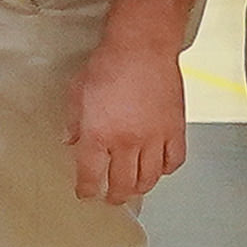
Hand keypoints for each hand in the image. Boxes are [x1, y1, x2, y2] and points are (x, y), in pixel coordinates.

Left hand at [67, 35, 189, 206]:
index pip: (91, 176)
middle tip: (111, 198)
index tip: (86, 193)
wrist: (141, 48)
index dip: (87, 190)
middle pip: (122, 185)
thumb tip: (70, 141)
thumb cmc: (108, 64)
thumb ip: (74, 123)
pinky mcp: (176, 129)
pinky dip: (165, 170)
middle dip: (114, 197)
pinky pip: (174, 161)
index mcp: (98, 135)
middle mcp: (127, 142)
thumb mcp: (76, 93)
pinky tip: (158, 168)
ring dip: (139, 188)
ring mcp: (154, 138)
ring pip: (149, 178)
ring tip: (133, 188)